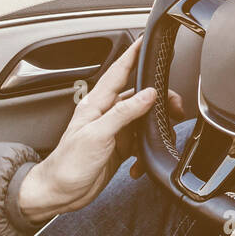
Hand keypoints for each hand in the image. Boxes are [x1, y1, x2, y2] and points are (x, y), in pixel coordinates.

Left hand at [17, 38, 183, 222]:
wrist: (59, 193)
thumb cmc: (67, 165)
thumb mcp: (96, 136)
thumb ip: (123, 113)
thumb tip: (147, 95)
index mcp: (96, 105)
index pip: (118, 73)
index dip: (132, 56)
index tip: (145, 42)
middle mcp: (105, 115)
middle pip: (139, 97)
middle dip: (160, 101)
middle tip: (175, 109)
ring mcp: (113, 131)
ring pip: (144, 119)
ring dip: (155, 129)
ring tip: (162, 137)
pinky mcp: (119, 148)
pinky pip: (140, 142)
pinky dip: (145, 152)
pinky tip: (140, 163)